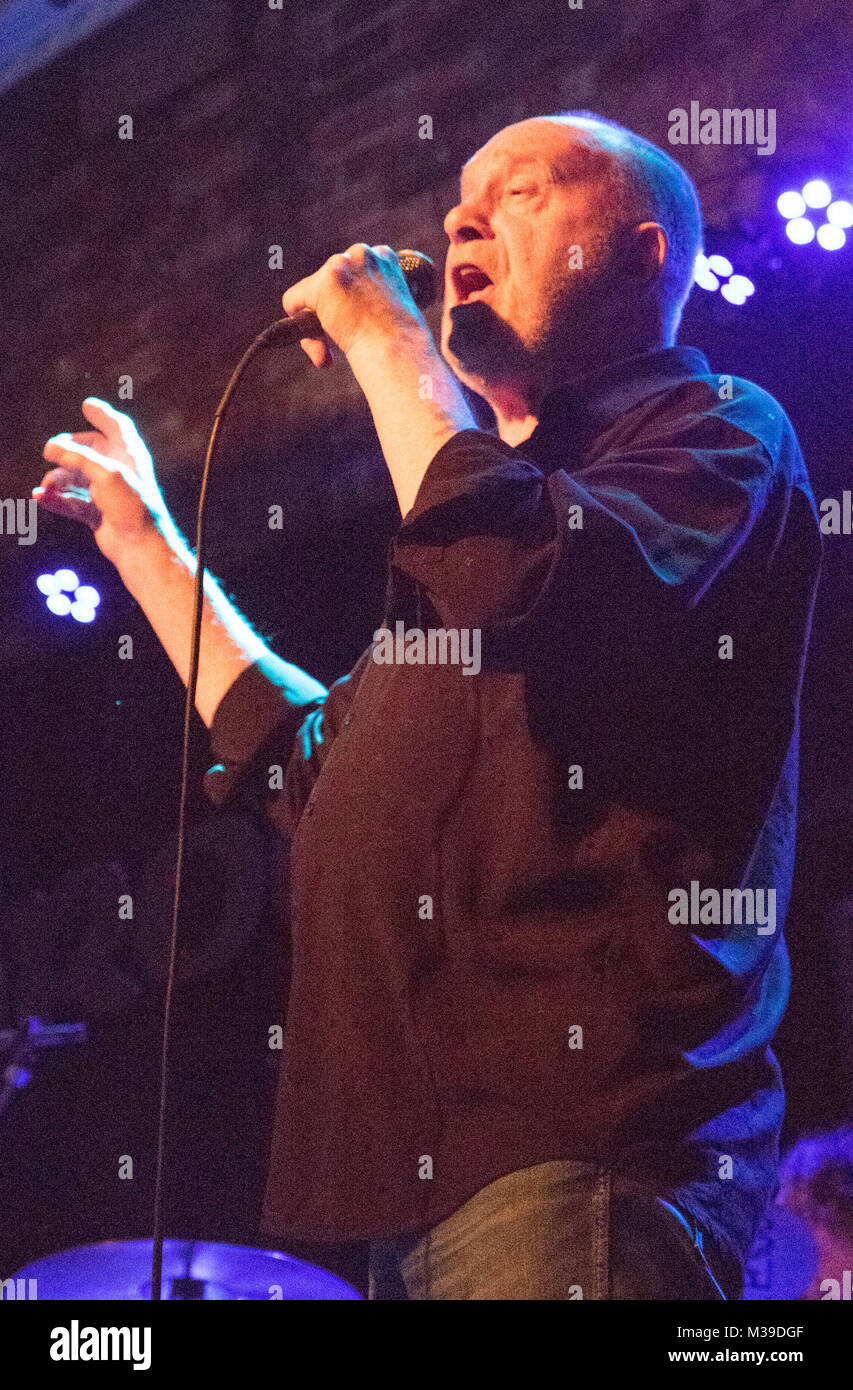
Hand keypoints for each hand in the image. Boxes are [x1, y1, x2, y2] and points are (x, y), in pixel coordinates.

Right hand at [34, 398, 167, 566]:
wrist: (139, 546)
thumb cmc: (131, 505)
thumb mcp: (105, 472)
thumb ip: (77, 456)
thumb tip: (50, 447)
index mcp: (130, 456)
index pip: (117, 427)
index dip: (103, 415)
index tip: (87, 405)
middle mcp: (120, 472)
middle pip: (90, 451)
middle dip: (69, 450)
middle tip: (49, 451)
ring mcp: (108, 493)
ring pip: (77, 479)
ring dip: (59, 479)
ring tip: (46, 485)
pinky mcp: (98, 513)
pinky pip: (72, 502)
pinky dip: (57, 500)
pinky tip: (41, 498)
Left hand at [282, 243, 427, 367]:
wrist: (398, 349)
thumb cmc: (402, 342)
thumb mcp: (391, 309)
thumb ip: (371, 301)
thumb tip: (343, 314)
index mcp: (384, 257)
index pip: (352, 272)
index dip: (350, 299)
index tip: (358, 319)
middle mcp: (361, 253)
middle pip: (330, 279)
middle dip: (333, 308)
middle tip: (345, 335)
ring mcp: (341, 266)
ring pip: (313, 292)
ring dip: (319, 318)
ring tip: (335, 343)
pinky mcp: (322, 284)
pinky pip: (293, 302)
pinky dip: (298, 324)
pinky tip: (319, 342)